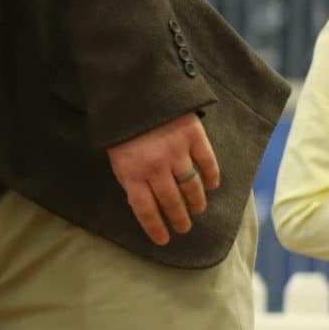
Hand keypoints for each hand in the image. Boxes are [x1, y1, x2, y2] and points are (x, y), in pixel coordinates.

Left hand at [107, 112, 220, 246]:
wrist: (136, 89)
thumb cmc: (122, 126)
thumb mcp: (116, 155)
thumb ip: (129, 178)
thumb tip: (143, 203)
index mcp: (131, 173)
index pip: (145, 210)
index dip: (155, 228)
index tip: (163, 240)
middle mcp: (155, 167)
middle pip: (171, 202)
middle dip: (179, 219)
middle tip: (184, 228)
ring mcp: (176, 152)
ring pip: (191, 186)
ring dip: (196, 202)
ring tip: (198, 210)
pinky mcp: (193, 136)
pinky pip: (207, 162)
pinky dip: (211, 176)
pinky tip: (212, 185)